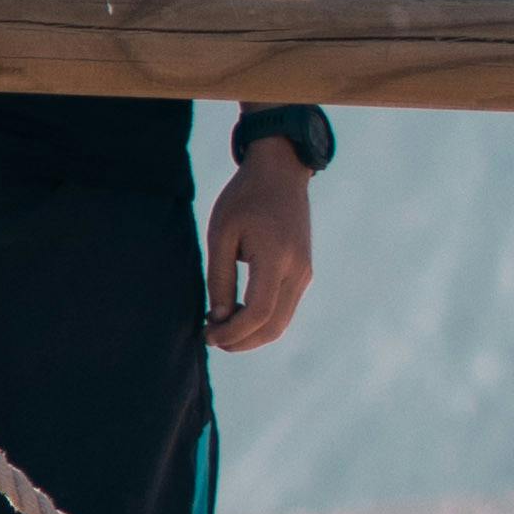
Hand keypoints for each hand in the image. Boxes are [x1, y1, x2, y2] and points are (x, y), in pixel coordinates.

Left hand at [203, 142, 314, 349]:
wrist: (281, 171)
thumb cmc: (245, 198)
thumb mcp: (221, 234)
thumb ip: (219, 278)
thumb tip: (220, 319)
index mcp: (276, 257)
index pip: (259, 314)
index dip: (233, 333)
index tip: (208, 334)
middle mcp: (298, 270)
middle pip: (274, 327)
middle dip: (241, 341)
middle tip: (211, 337)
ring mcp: (304, 272)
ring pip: (281, 322)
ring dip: (252, 334)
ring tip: (221, 326)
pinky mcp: (303, 271)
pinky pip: (285, 308)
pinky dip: (262, 320)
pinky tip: (237, 313)